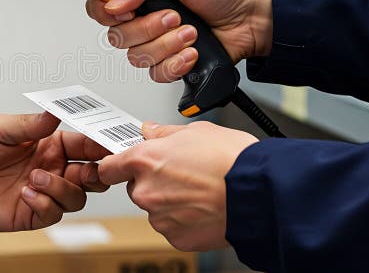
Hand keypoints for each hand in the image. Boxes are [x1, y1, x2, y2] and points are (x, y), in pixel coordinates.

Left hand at [0, 112, 109, 230]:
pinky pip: (53, 213)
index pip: (85, 143)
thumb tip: (55, 112)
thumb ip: (29, 124)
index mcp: (48, 144)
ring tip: (35, 178)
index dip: (101, 142)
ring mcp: (42, 192)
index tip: (111, 142)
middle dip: (97, 171)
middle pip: (91, 173)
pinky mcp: (30, 214)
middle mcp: (50, 168)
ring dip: (62, 188)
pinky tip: (26, 194)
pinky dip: (46, 204)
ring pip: (77, 196)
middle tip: (88, 168)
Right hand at [85, 0, 272, 81]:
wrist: (253, 19)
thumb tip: (114, 1)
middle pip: (117, 37)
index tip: (127, 10)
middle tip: (174, 17)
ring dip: (167, 45)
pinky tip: (193, 53)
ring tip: (191, 32)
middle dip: (148, 28)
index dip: (105, 12)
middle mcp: (144, 22)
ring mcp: (157, 46)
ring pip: (137, 58)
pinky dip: (177, 63)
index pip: (101, 8)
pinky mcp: (172, 67)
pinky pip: (157, 74)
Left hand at [99, 121, 257, 250]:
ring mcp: (161, 218)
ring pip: (156, 209)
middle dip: (153, 182)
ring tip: (200, 192)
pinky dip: (185, 221)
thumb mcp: (197, 131)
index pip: (109, 167)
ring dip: (170, 203)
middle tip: (182, 175)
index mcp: (145, 161)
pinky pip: (173, 227)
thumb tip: (150, 131)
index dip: (117, 165)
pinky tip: (205, 208)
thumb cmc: (232, 160)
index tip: (123, 165)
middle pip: (136, 188)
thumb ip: (165, 133)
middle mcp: (147, 192)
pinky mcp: (177, 238)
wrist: (258, 193)